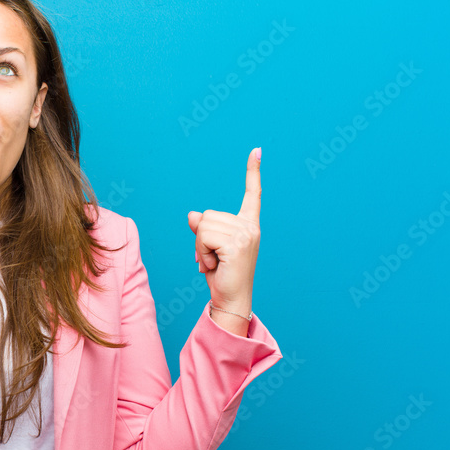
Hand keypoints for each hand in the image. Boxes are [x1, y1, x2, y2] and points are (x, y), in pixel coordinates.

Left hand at [187, 147, 261, 315]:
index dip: (253, 172)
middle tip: (212, 257)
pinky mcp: (236, 245)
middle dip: (200, 238)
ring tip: (213, 262)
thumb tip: (192, 214)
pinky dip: (200, 253)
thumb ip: (203, 227)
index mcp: (248, 224)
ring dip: (199, 247)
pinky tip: (212, 265)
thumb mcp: (209, 246)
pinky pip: (203, 237)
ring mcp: (246, 235)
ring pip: (202, 226)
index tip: (256, 151)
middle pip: (207, 215)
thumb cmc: (221, 273)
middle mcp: (251, 226)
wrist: (231, 299)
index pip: (252, 194)